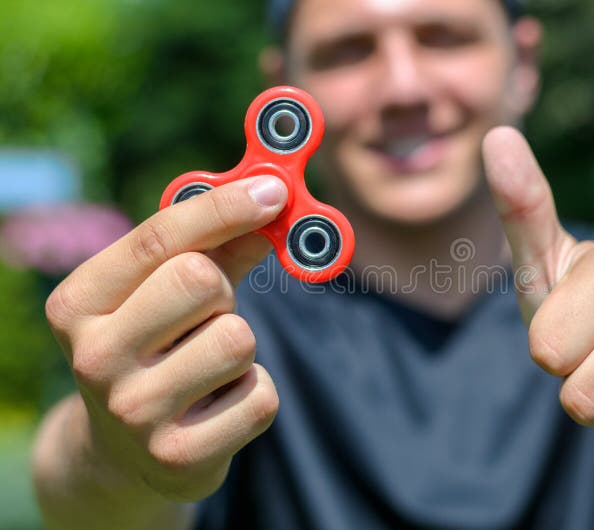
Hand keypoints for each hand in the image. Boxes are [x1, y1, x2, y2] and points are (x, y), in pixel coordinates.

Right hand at [45, 176, 286, 500]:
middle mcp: (93, 360)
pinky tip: (217, 406)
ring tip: (206, 367)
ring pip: (238, 339)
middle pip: (202, 280)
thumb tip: (274, 203)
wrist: (125, 453)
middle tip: (207, 314)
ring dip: (239, 348)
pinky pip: (261, 397)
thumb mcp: (162, 294)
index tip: (272, 191)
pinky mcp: (179, 457)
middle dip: (222, 291)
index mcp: (77, 305)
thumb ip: (215, 247)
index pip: (157, 240)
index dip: (222, 208)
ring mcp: (134, 414)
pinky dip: (253, 394)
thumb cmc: (153, 348)